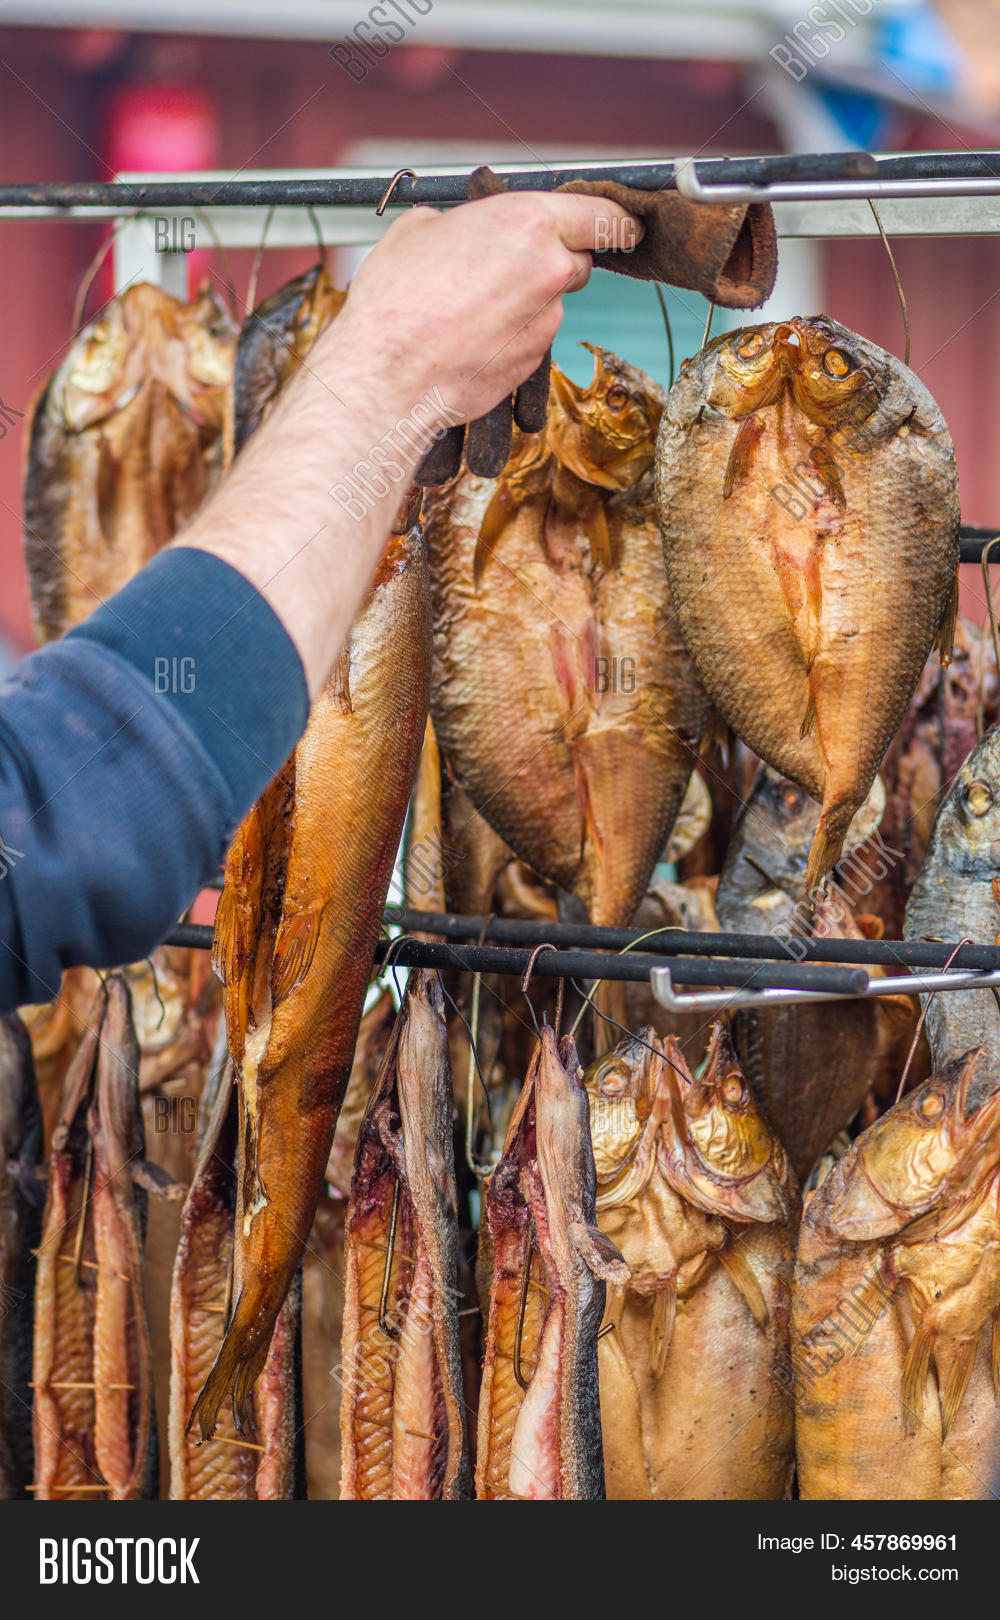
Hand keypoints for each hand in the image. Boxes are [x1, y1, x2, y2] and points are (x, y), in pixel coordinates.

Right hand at [311, 190, 641, 431]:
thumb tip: (464, 231)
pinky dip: (508, 337)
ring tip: (467, 310)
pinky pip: (530, 339)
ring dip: (521, 303)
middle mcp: (549, 272)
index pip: (605, 216)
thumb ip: (463, 223)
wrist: (387, 373)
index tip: (623, 225)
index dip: (616, 220)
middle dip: (550, 261)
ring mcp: (545, 322)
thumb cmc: (398, 299)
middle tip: (505, 266)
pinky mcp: (533, 362)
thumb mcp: (421, 229)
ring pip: (549, 303)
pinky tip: (469, 338)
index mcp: (530, 223)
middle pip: (575, 261)